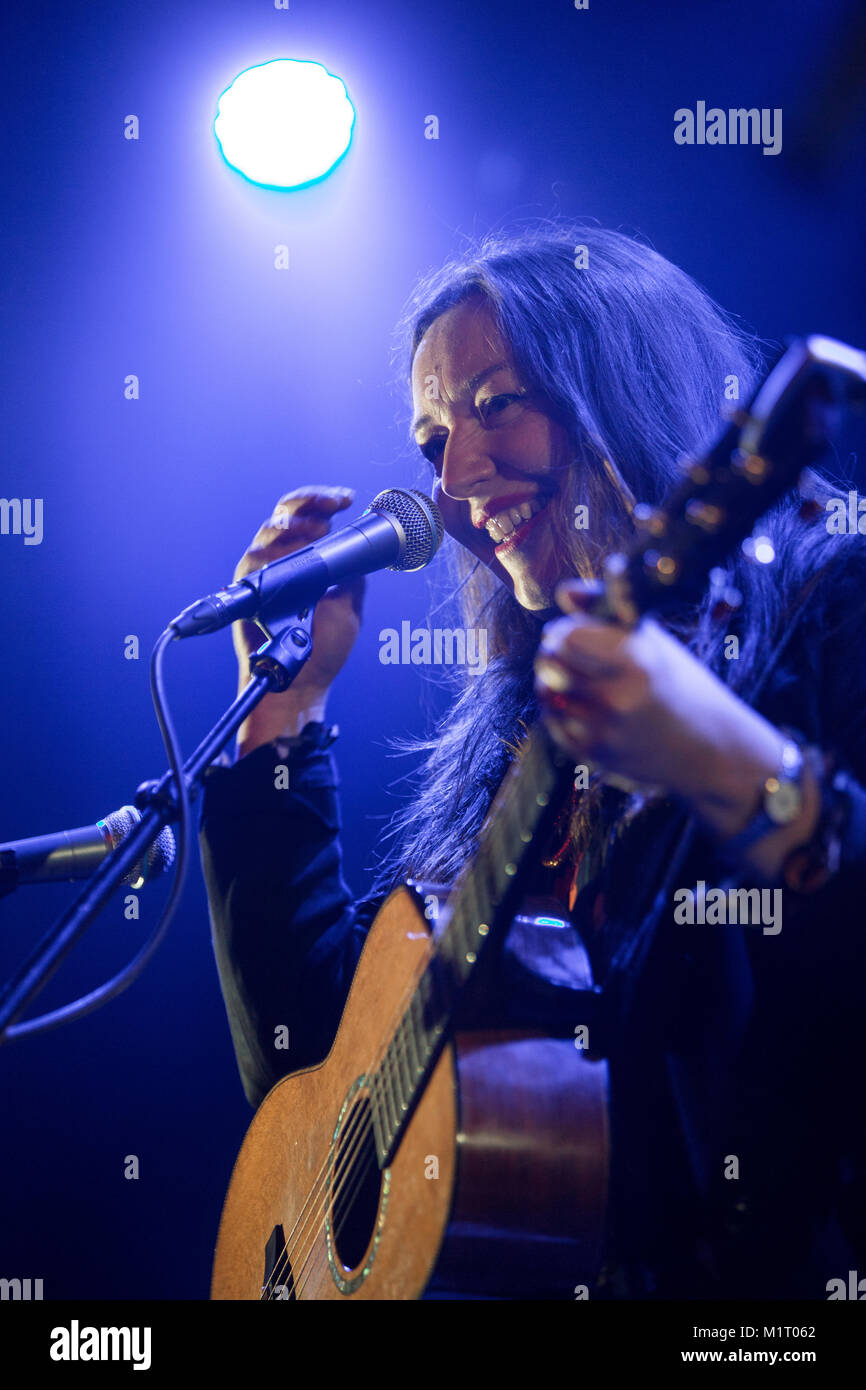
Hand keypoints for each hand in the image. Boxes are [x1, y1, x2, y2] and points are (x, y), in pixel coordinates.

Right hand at [233, 487, 363, 754]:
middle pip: (286, 515)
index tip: (346, 499)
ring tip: (319, 529)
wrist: (302, 682)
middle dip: (309, 502)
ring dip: (295, 525)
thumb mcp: (350, 607)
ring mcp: (263, 573)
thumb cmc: (323, 651)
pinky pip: (253, 559)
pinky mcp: (246, 589)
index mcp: (306, 560)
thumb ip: (352, 576)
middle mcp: (281, 561)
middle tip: (332, 506)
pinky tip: (292, 552)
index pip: (310, 518)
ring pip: (268, 532)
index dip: (324, 502)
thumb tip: (360, 548)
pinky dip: (273, 552)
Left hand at [534, 579, 795, 842]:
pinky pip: (554, 723)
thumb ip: (605, 611)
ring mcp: (603, 730)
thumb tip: (565, 591)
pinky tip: (587, 706)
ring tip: (582, 680)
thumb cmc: (682, 686)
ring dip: (555, 682)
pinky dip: (563, 711)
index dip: (565, 630)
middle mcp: (616, 697)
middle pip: (549, 663)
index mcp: (635, 661)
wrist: (710, 750)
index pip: (566, 637)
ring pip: (546, 694)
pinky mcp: (593, 754)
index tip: (575, 631)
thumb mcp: (654, 642)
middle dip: (554, 653)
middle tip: (570, 653)